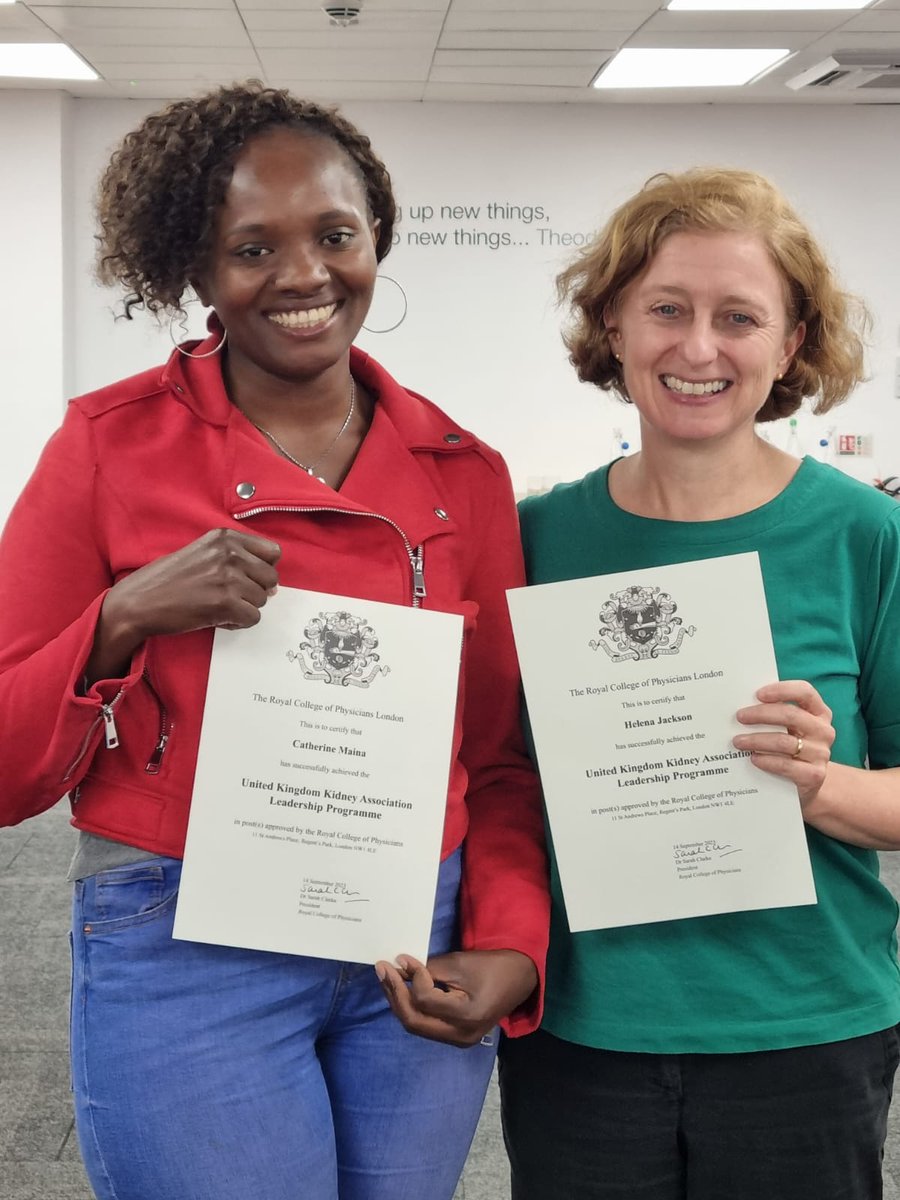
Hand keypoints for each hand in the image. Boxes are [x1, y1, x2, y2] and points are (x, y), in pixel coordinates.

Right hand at [87, 529, 280, 680]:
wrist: (139, 601)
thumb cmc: (166, 580)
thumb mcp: (202, 552)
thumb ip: (235, 559)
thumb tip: (272, 584)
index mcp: (225, 537)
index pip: (273, 552)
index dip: (263, 569)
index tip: (248, 578)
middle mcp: (229, 553)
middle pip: (271, 578)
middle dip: (255, 591)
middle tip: (229, 596)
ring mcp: (228, 577)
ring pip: (262, 600)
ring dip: (244, 608)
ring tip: (218, 606)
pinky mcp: (225, 603)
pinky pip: (252, 618)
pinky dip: (237, 623)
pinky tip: (217, 618)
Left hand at [375, 949, 537, 1047]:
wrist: (520, 978)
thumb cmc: (493, 966)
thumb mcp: (459, 963)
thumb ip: (428, 969)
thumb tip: (398, 967)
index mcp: (467, 1017)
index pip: (425, 1001)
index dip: (412, 978)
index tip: (405, 958)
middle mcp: (461, 1036)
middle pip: (414, 1022)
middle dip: (395, 994)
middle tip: (381, 969)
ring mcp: (459, 1041)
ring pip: (417, 1026)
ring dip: (399, 1001)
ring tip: (387, 978)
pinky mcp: (456, 1037)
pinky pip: (426, 1025)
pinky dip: (412, 1007)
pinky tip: (402, 990)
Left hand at [732, 680, 834, 809]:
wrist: (808, 781)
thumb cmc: (791, 746)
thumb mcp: (789, 727)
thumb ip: (774, 714)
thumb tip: (742, 705)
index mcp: (819, 712)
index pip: (805, 692)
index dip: (782, 690)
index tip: (758, 694)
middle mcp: (823, 730)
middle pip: (791, 715)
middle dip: (761, 714)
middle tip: (739, 717)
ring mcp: (821, 753)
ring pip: (784, 742)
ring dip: (757, 740)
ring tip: (738, 741)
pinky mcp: (814, 775)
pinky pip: (786, 765)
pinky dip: (766, 760)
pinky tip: (753, 758)